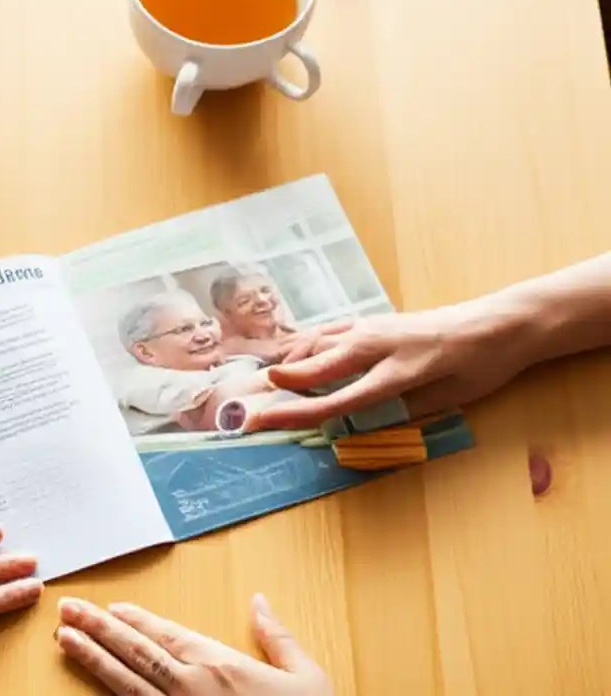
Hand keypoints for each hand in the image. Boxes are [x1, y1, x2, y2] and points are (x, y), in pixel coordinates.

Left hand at [56, 595, 330, 695]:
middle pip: (136, 651)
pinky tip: (88, 686)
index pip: (168, 634)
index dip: (136, 620)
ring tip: (64, 639)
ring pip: (125, 683)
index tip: (110, 609)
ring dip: (93, 658)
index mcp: (221, 665)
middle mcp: (191, 687)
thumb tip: (260, 602)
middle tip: (67, 610)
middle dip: (99, 629)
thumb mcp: (307, 677)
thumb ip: (278, 637)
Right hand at [249, 305, 525, 430]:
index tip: (266, 420)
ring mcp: (371, 328)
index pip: (338, 399)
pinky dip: (303, 345)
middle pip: (315, 365)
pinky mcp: (371, 320)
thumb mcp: (449, 399)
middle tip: (247, 405)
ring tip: (263, 383)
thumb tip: (360, 425)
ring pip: (315, 342)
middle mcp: (377, 346)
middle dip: (279, 386)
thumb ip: (402, 411)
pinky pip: (326, 331)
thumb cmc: (481, 366)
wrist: (499, 323)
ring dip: (287, 363)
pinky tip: (292, 356)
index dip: (298, 412)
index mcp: (399, 373)